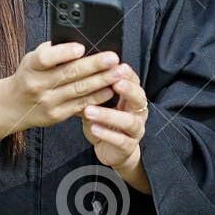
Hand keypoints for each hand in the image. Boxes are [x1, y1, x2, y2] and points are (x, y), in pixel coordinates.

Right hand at [4, 41, 123, 131]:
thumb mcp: (33, 59)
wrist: (14, 105)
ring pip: (78, 90)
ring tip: (118, 73)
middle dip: (94, 65)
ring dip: (101, 81)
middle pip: (69, 73)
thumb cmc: (30, 75)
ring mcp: (47, 102)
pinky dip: (97, 97)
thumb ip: (54, 50)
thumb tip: (82, 40)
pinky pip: (80, 105)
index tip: (82, 47)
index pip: (45, 58)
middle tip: (113, 58)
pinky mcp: (56, 115)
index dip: (63, 53)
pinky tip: (110, 89)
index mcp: (31, 66)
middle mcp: (37, 84)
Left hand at [82, 69, 149, 192]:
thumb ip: (94, 89)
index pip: (134, 81)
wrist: (112, 149)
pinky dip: (107, 134)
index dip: (127, 74)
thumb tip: (75, 69)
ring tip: (90, 110)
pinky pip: (120, 140)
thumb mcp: (99, 103)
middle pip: (139, 98)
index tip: (117, 64)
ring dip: (109, 115)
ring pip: (128, 121)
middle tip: (114, 82)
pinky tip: (94, 129)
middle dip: (128, 90)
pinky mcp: (128, 147)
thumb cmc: (105, 122)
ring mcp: (135, 130)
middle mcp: (138, 112)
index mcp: (132, 98)